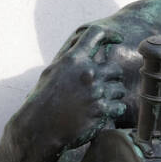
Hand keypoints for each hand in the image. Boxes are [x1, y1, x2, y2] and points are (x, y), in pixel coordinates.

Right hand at [38, 25, 126, 149]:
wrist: (41, 127)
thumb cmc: (44, 100)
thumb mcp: (53, 72)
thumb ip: (71, 58)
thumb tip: (82, 43)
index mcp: (74, 59)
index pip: (96, 34)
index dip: (110, 34)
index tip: (118, 38)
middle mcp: (88, 73)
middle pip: (115, 69)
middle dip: (111, 77)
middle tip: (103, 86)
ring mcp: (96, 92)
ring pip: (119, 89)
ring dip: (113, 95)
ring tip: (100, 101)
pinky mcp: (102, 111)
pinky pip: (119, 106)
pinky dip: (114, 109)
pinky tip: (104, 112)